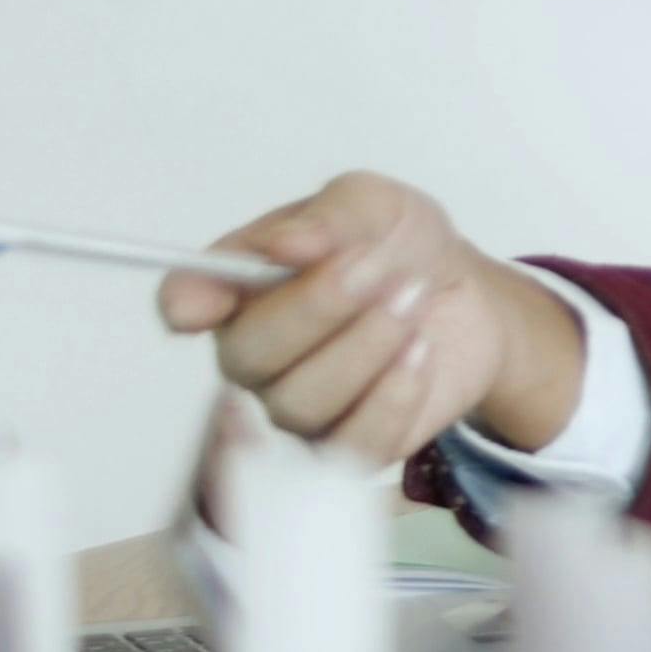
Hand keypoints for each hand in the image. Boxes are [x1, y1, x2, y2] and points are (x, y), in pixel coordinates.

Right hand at [156, 171, 585, 474]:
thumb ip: (330, 219)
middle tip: (376, 269)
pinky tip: (420, 353)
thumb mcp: (372, 206)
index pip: (184, 301)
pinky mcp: (349, 445)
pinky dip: (393, 397)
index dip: (185, 305)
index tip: (199, 305)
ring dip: (367, 347)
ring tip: (413, 300)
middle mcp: (254, 354)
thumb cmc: (398, 248)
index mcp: (239, 285)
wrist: (466, 294)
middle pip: (246, 358)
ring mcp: (297, 405)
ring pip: (300, 405)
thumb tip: (286, 244)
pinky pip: (353, 446)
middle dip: (316, 309)